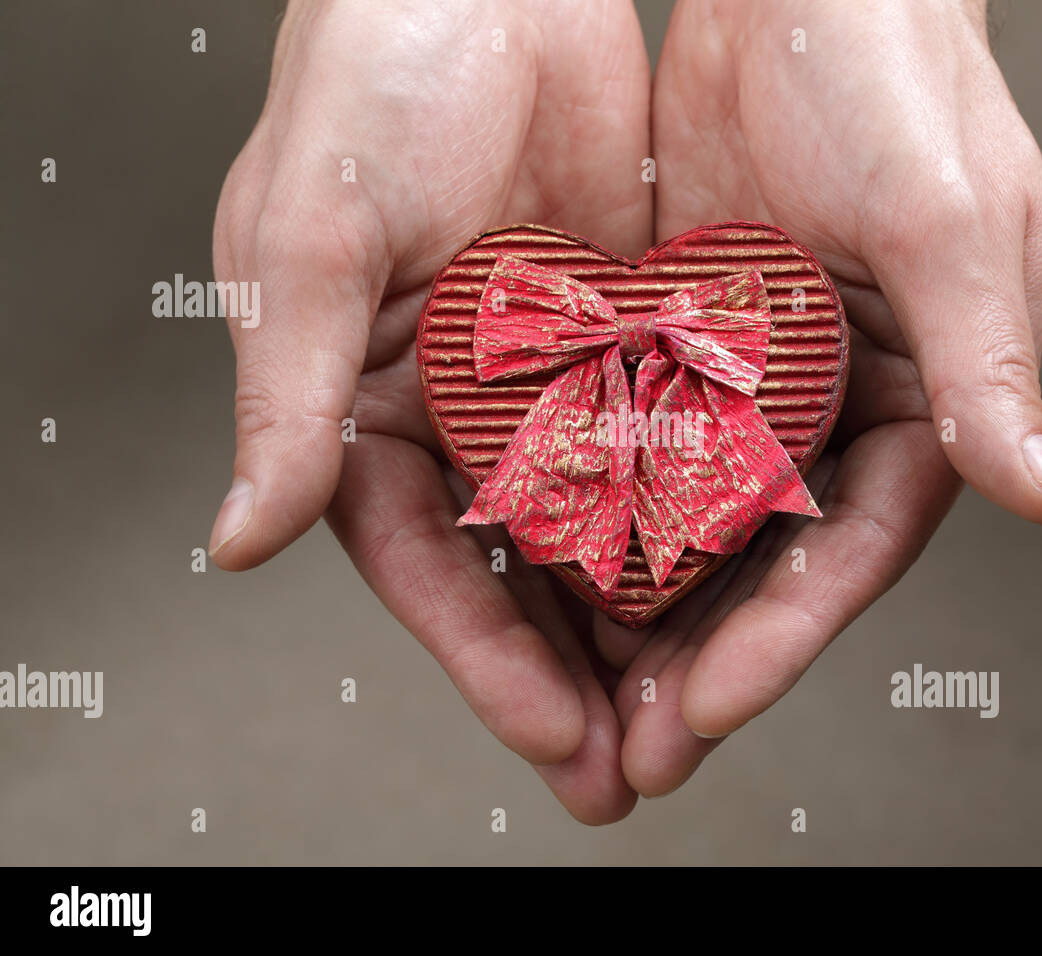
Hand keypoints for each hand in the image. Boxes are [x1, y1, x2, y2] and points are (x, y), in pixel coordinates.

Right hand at [209, 0, 651, 821]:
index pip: (422, 568)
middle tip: (631, 765)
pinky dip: (694, 513)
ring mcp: (548, 380)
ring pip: (600, 530)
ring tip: (693, 706)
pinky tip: (737, 578)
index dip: (482, 661)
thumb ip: (285, 403)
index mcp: (361, 406)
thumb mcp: (310, 243)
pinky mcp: (624, 336)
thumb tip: (239, 539)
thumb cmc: (370, 76)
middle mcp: (457, 410)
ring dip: (641, 619)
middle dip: (572, 674)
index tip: (552, 733)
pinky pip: (665, 445)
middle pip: (516, 575)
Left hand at [609, 0, 1041, 794]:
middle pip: (766, 565)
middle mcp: (836, 406)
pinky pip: (634, 448)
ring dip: (640, 613)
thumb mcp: (944, 219)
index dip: (784, 640)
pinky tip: (543, 572)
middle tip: (636, 751)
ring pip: (691, 527)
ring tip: (580, 699)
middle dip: (702, 661)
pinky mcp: (680, 344)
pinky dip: (595, 513)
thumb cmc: (893, 70)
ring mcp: (753, 383)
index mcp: (920, 397)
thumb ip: (985, 368)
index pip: (851, 551)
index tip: (709, 708)